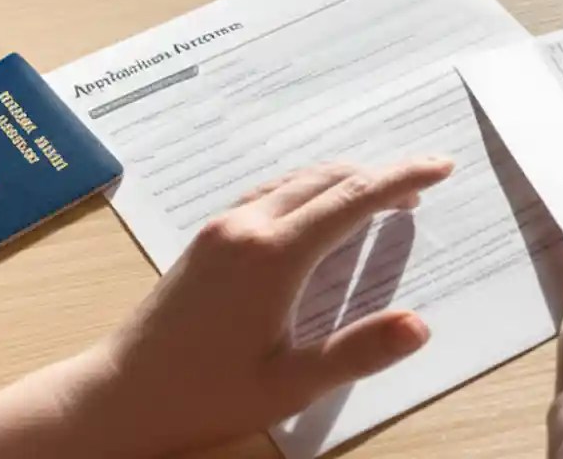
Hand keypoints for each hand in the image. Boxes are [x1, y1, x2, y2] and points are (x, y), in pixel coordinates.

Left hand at [73, 158, 455, 455]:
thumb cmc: (205, 395)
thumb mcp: (291, 383)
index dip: (403, 179)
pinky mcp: (207, 238)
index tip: (441, 167)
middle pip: (326, 179)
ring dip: (341, 180)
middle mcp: (247, 226)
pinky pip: (268, 193)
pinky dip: (307, 190)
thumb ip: (359, 351)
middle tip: (421, 189)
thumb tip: (420, 324)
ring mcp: (222, 228)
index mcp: (274, 254)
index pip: (353, 199)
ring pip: (295, 180)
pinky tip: (314, 210)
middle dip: (378, 177)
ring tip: (378, 196)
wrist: (122, 393)